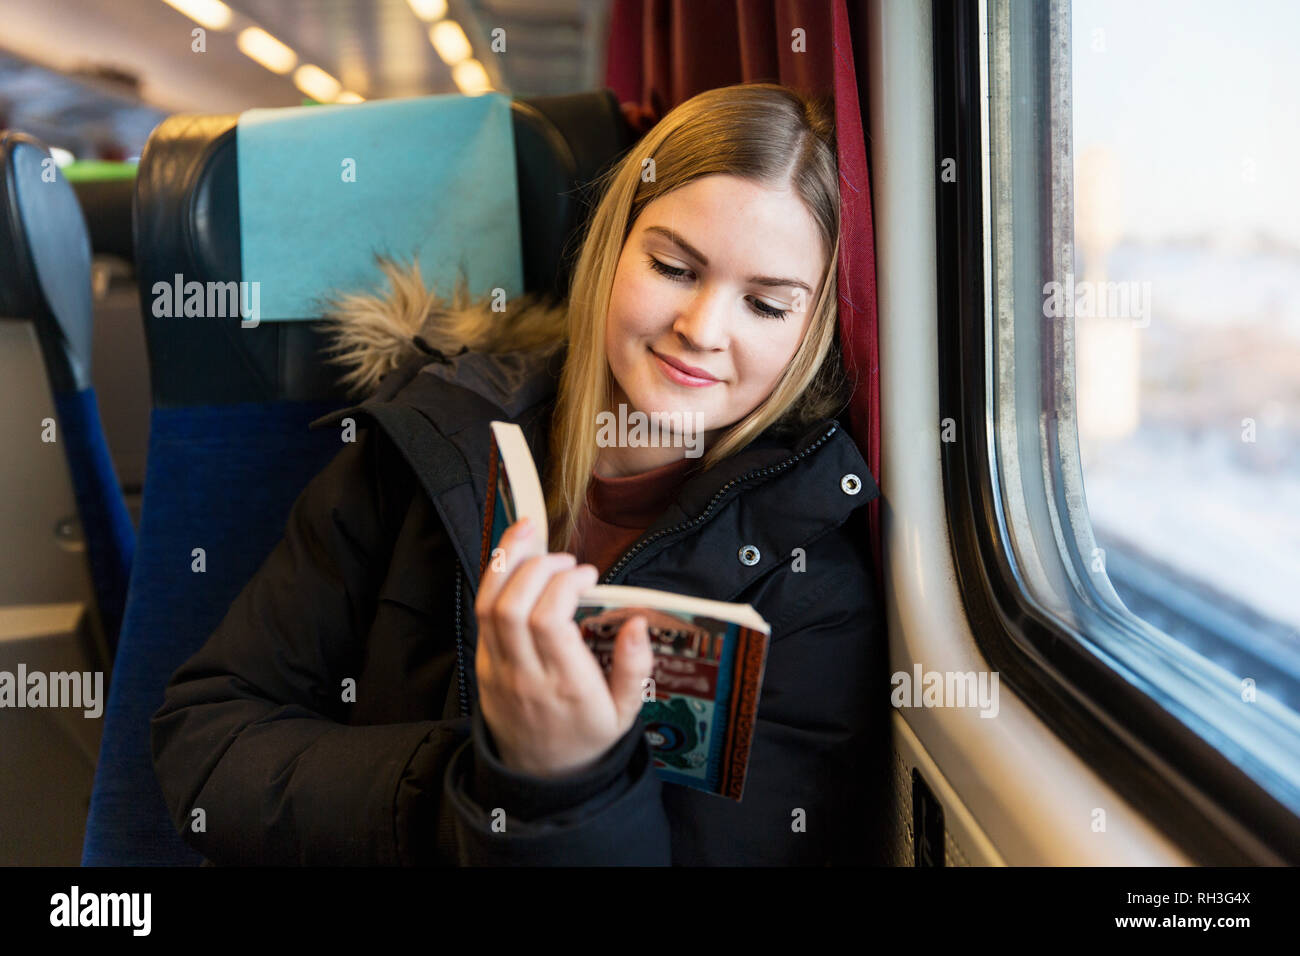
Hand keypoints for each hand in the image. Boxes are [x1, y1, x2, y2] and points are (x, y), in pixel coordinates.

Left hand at [474, 517, 653, 777]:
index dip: (565, 585)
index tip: (588, 576)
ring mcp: (498, 670)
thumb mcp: (626, 712)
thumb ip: (634, 668)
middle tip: (564, 560)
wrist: (543, 775)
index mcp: (566, 687)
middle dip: (537, 568)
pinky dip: (494, 579)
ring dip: (507, 562)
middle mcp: (525, 676)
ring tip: (529, 532)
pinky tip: (513, 558)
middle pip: (513, 607)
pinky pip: (481, 614)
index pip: (550, 622)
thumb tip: (638, 623)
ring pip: (488, 606)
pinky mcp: (482, 664)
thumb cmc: (588, 736)